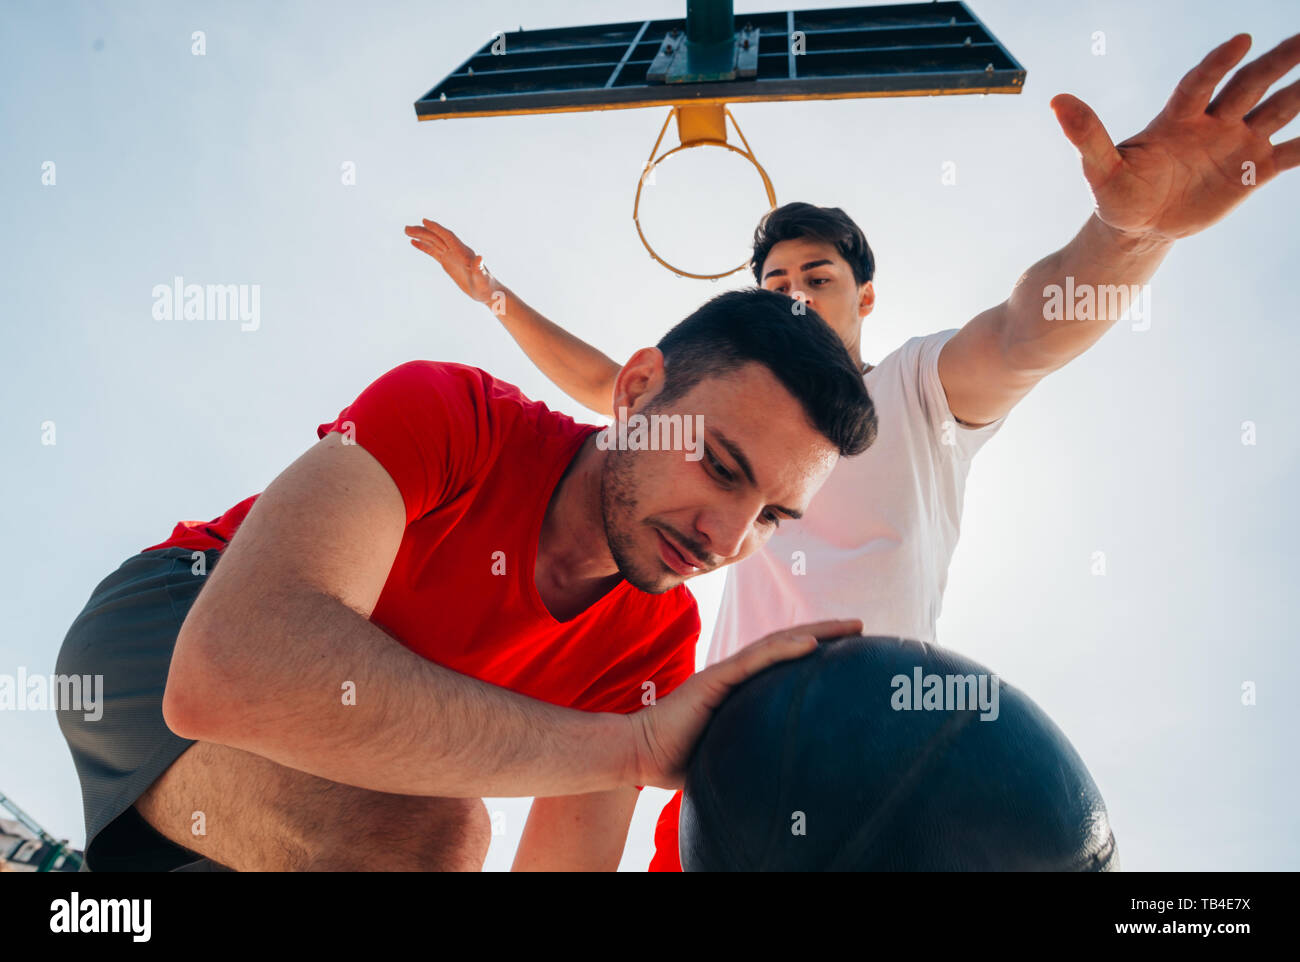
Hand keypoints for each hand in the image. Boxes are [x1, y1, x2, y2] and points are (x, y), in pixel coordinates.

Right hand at [404, 218, 496, 303]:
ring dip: (421, 236)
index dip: (437, 229)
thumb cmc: (486, 287)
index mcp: (463, 252)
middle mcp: (457, 251)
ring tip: (406, 232)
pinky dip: (424, 246)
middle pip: (438, 237)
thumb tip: (479, 258)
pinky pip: (434, 252)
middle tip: (406, 229)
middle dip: (423, 232)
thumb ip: (479, 269)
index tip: (424, 221)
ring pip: (434, 242)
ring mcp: (452, 256)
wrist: (487, 293)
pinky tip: (414, 242)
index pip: (448, 236)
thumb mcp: (482, 279)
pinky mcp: (448, 262)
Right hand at [628, 618, 862, 790]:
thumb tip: (786, 773)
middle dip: (826, 632)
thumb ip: (753, 751)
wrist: (640, 754)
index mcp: (740, 689)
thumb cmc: (678, 760)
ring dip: (816, 632)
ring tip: (850, 627)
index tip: (847, 649)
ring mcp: (725, 674)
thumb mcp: (728, 753)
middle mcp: (736, 674)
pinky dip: (784, 649)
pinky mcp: (714, 680)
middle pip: (787, 644)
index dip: (814, 651)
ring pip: (777, 644)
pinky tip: (811, 644)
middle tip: (860, 627)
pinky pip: (754, 661)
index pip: (783, 663)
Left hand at [1052, 32, 1299, 242]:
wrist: (1140, 228)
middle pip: (1250, 83)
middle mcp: (1213, 122)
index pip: (1201, 82)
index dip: (1218, 62)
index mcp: (1178, 118)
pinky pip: (1291, 153)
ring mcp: (1236, 142)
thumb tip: (1057, 101)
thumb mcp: (1100, 171)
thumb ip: (1087, 136)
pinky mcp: (1253, 170)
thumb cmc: (1117, 196)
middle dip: (1278, 60)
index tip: (1240, 40)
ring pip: (1278, 108)